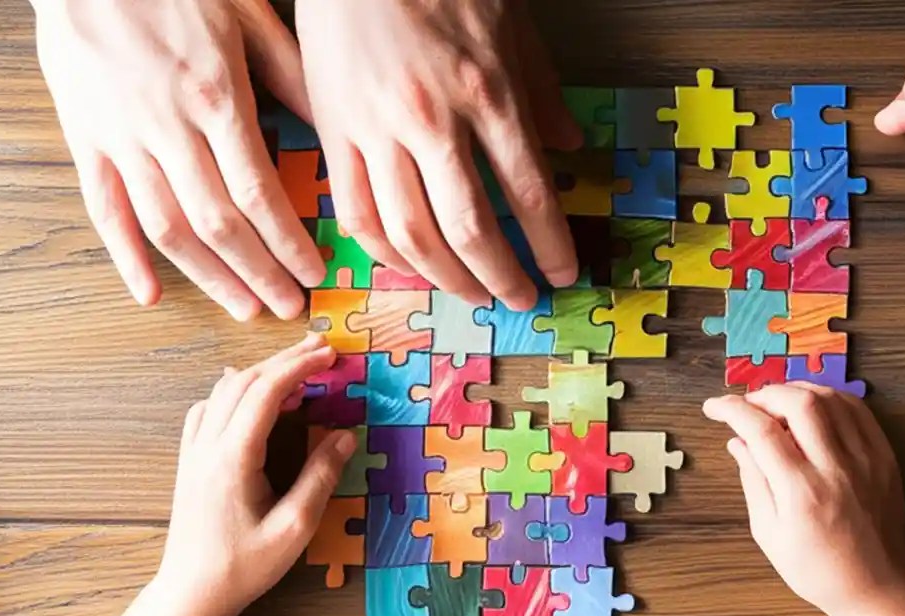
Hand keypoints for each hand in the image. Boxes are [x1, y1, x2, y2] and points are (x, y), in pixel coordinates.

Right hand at [32, 0, 325, 319]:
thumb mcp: (248, 17)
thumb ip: (290, 77)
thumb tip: (334, 128)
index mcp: (215, 97)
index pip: (258, 193)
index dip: (286, 243)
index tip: (312, 274)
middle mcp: (167, 125)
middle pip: (218, 222)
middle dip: (258, 272)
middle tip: (288, 306)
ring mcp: (120, 136)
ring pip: (166, 226)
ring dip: (207, 275)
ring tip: (242, 306)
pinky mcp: (83, 137)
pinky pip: (103, 209)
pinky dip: (125, 256)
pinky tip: (151, 292)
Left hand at [156, 334, 356, 615]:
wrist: (191, 592)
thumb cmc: (244, 567)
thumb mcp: (294, 528)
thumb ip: (319, 478)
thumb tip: (344, 436)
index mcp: (233, 458)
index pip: (266, 392)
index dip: (299, 367)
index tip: (330, 355)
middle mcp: (207, 445)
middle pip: (244, 381)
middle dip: (285, 360)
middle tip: (322, 349)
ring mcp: (194, 450)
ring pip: (224, 389)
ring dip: (261, 372)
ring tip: (297, 368)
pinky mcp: (190, 459)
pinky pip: (209, 407)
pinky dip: (236, 390)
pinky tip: (255, 397)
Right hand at [296, 0, 581, 310]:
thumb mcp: (513, 26)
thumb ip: (543, 92)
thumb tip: (572, 146)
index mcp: (486, 93)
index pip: (528, 193)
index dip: (549, 246)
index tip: (563, 274)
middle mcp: (431, 120)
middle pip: (469, 228)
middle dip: (500, 277)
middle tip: (520, 300)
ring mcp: (375, 128)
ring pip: (410, 233)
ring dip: (446, 278)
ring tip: (472, 295)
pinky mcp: (332, 130)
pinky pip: (355, 211)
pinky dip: (383, 251)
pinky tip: (409, 265)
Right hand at [703, 384, 904, 615]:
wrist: (879, 585)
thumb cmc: (817, 569)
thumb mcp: (769, 534)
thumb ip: (753, 481)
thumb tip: (737, 440)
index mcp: (801, 493)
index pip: (762, 432)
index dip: (732, 410)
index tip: (714, 407)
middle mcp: (835, 469)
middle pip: (799, 403)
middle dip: (764, 393)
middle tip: (748, 406)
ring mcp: (865, 459)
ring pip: (830, 398)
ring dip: (796, 390)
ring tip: (776, 403)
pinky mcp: (884, 456)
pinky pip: (857, 409)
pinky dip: (829, 397)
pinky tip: (811, 406)